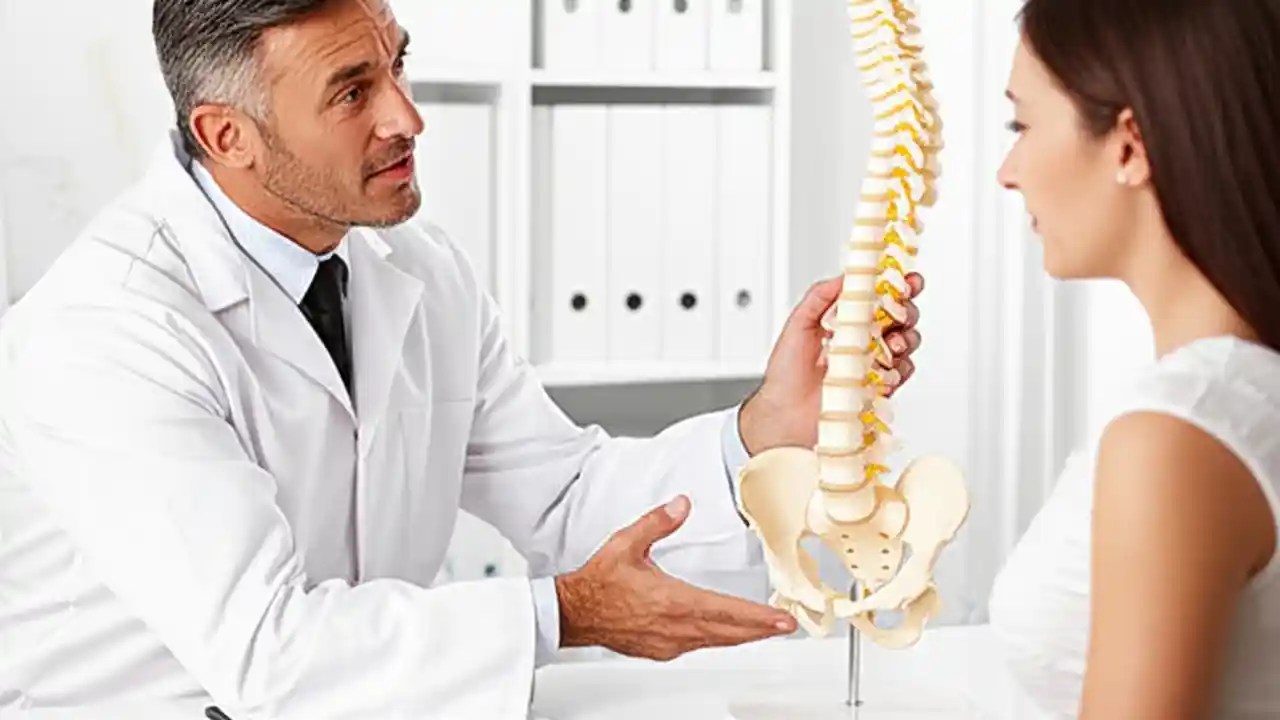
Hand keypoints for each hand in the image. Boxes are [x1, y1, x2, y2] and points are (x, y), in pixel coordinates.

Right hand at [555, 496, 797, 660]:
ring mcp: (668, 643)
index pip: (725, 611)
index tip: (781, 619)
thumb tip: (681, 505)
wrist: (575, 613)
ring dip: (743, 636)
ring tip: (764, 629)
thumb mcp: (627, 543)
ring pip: (716, 642)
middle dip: (760, 629)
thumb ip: (657, 522)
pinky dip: (719, 639)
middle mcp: (674, 627)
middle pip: (728, 632)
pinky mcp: (661, 649)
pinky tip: (727, 634)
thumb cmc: (598, 582)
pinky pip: (699, 646)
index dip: (757, 617)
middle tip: (785, 626)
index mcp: (671, 601)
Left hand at [738, 273, 924, 455]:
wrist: (784, 414)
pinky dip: (900, 368)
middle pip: (901, 317)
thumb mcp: (798, 325)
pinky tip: (886, 369)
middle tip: (899, 313)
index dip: (897, 285)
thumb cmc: (786, 372)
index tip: (906, 280)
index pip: (879, 296)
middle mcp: (864, 339)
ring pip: (907, 343)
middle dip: (907, 311)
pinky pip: (901, 373)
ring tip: (891, 343)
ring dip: (906, 339)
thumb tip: (845, 277)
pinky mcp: (878, 386)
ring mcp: (873, 363)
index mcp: (847, 320)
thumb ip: (819, 297)